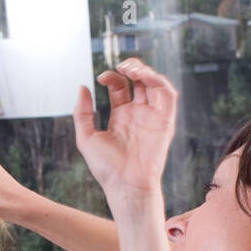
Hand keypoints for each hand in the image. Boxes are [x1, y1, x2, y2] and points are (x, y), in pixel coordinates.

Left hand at [73, 58, 176, 199]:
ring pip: (154, 84)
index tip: (100, 78)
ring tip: (132, 68)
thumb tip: (82, 87)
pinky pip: (168, 96)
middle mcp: (138, 114)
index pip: (120, 87)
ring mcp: (152, 117)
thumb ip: (82, 112)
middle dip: (131, 67)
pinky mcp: (165, 122)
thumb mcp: (86, 137)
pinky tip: (144, 77)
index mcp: (121, 117)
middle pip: (139, 81)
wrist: (126, 185)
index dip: (112, 77)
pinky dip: (159, 81)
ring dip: (146, 71)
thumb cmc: (106, 168)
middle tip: (121, 65)